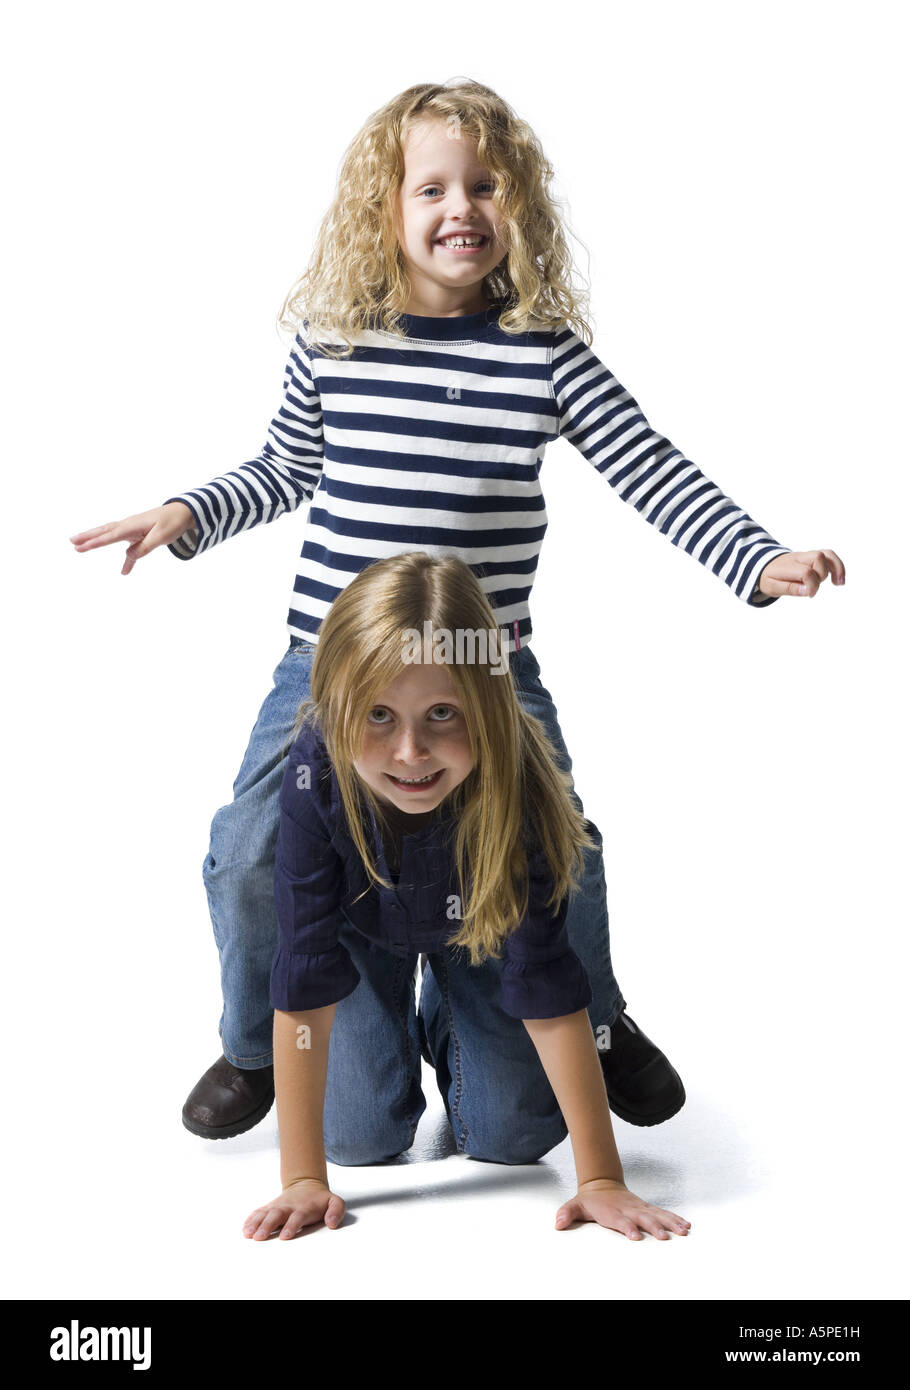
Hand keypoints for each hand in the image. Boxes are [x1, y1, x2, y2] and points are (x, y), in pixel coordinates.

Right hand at [69, 502, 195, 575]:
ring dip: (95, 540)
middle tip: (71, 542)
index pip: (109, 536)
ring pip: (109, 535)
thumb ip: (144, 547)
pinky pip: (126, 545)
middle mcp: (128, 525)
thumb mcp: (161, 537)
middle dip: (87, 538)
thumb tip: (129, 556)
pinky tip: (124, 571)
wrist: (183, 512)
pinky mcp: (138, 533)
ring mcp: (132, 529)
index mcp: (132, 526)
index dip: (94, 543)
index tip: (80, 547)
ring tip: (79, 546)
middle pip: (104, 532)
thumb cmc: (172, 523)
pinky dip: (125, 558)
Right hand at [242, 1177, 345, 1240]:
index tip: (285, 1236)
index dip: (291, 1226)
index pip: (297, 1217)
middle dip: (268, 1226)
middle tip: (260, 1237)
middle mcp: (288, 1207)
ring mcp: (277, 1206)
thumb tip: (332, 1223)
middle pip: (277, 1215)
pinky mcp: (270, 1207)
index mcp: (304, 1208)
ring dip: (256, 1223)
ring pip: (265, 1214)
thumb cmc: (320, 1200)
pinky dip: (251, 1219)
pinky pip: (259, 1212)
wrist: (306, 1184)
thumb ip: (336, 1211)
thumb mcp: (334, 1202)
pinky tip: (245, 1229)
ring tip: (248, 1234)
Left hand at [555, 1178, 690, 1239]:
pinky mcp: (647, 1209)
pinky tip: (686, 1225)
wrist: (602, 1184)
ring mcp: (639, 1208)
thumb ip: (567, 1213)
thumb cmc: (590, 1200)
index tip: (635, 1235)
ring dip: (670, 1223)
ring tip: (683, 1231)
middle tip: (664, 1237)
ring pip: (657, 1215)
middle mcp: (629, 1209)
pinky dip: (675, 1219)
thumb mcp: (576, 1205)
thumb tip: (557, 1222)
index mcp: (613, 1211)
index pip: (620, 1220)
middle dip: (654, 1227)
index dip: (627, 1227)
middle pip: (643, 1218)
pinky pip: (663, 1213)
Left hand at [758, 549, 844, 598]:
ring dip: (836, 568)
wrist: (765, 566)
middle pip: (818, 558)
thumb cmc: (769, 578)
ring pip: (827, 554)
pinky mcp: (813, 557)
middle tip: (813, 588)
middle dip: (821, 575)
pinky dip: (837, 566)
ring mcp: (807, 555)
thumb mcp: (772, 587)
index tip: (809, 594)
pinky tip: (839, 580)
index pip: (805, 571)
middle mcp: (798, 557)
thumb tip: (807, 591)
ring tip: (839, 583)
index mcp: (786, 566)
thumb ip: (789, 588)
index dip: (811, 585)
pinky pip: (829, 556)